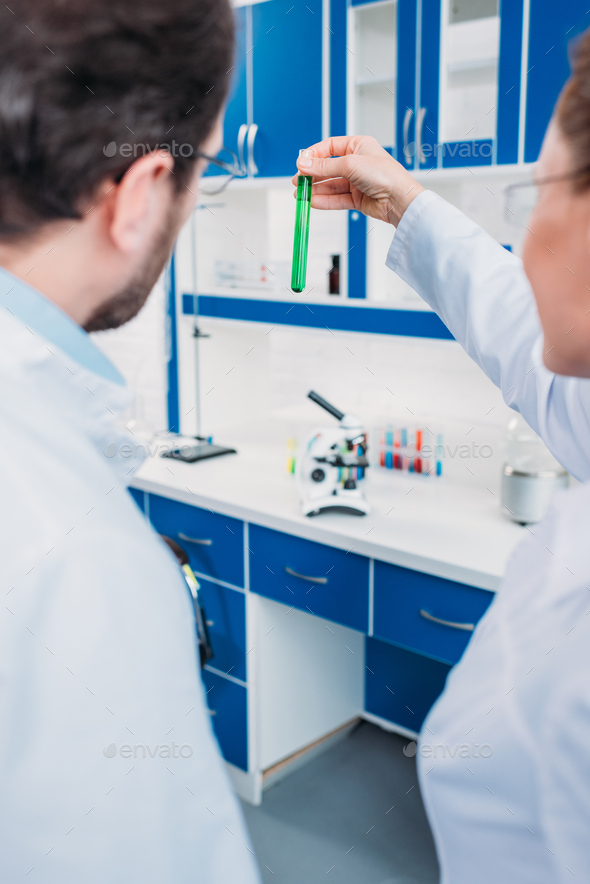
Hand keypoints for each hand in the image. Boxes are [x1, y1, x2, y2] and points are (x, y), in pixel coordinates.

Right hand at [292, 135, 424, 226]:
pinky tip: (313, 201)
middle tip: (298, 181)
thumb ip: (324, 167)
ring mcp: (357, 181)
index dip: (314, 155)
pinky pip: (337, 198)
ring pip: (331, 185)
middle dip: (312, 175)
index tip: (301, 163)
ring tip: (301, 194)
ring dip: (316, 189)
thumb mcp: (350, 165)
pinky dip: (325, 200)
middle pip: (328, 168)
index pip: (330, 147)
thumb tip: (303, 164)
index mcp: (358, 146)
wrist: (400, 199)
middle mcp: (357, 163)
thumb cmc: (385, 175)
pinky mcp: (357, 198)